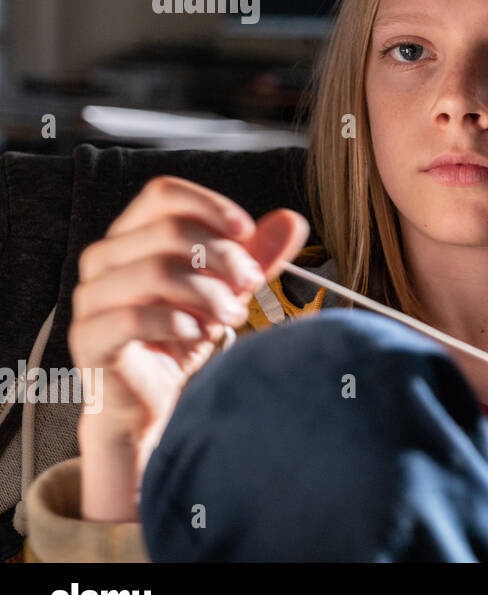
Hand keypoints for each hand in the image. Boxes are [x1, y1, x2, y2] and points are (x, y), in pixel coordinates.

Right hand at [70, 175, 308, 519]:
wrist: (153, 400)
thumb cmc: (184, 335)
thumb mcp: (228, 289)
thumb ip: (257, 255)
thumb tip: (292, 220)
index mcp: (131, 236)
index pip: (163, 194)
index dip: (209, 206)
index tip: (246, 231)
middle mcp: (104, 259)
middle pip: (169, 231)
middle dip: (222, 258)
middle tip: (248, 287)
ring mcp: (90, 297)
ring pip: (156, 270)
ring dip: (207, 293)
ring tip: (230, 315)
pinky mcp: (89, 337)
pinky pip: (136, 316)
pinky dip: (180, 323)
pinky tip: (197, 334)